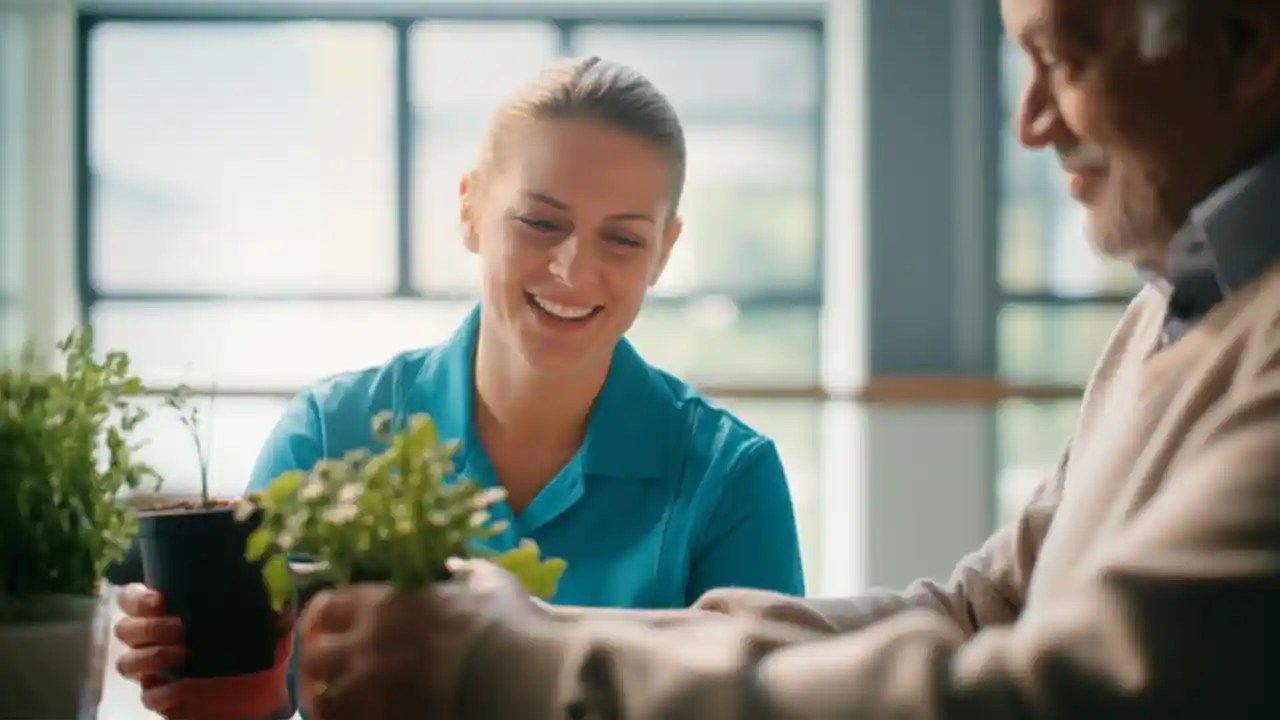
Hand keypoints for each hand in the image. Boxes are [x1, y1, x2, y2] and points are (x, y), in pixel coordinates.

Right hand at [113, 584, 294, 718]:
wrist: (262, 689)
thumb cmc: (255, 644)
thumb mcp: (266, 619)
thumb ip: (273, 603)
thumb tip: (279, 587)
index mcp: (168, 612)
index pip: (131, 598)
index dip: (137, 598)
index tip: (161, 599)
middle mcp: (153, 640)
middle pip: (124, 629)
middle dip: (148, 626)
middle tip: (181, 627)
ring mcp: (154, 671)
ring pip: (126, 663)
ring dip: (150, 656)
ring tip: (184, 654)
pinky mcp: (162, 699)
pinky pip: (149, 697)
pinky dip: (165, 691)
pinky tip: (186, 685)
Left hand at [297, 560, 545, 719]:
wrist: (521, 674)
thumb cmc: (507, 622)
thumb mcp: (486, 581)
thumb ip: (462, 574)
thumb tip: (457, 571)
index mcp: (387, 603)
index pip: (327, 606)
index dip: (321, 617)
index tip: (322, 626)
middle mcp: (368, 645)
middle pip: (314, 655)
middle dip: (316, 663)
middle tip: (323, 673)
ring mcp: (372, 691)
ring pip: (323, 701)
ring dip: (326, 701)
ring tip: (334, 705)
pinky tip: (361, 719)